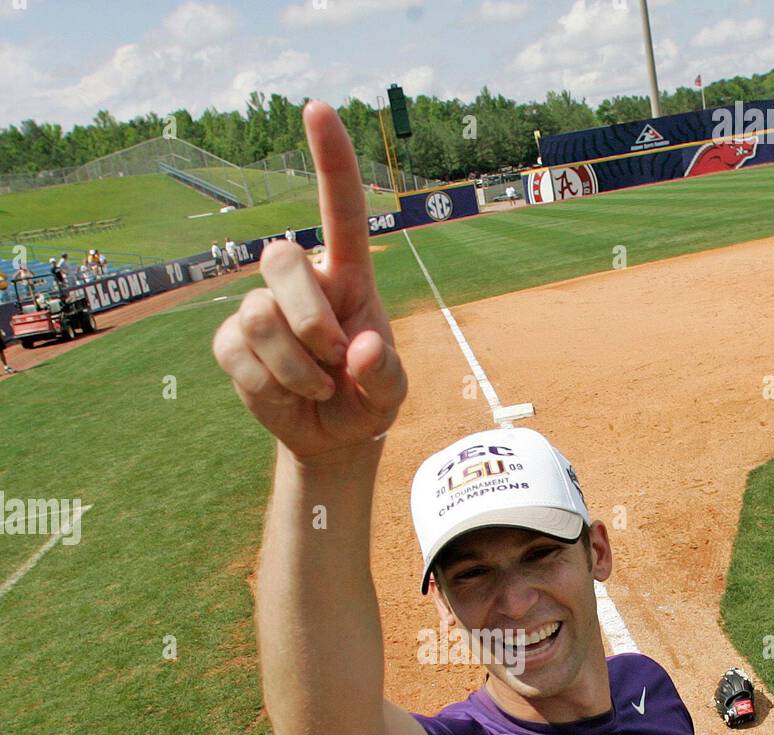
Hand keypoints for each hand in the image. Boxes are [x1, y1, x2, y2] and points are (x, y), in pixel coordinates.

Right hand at [212, 100, 406, 462]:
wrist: (331, 436)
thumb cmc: (365, 399)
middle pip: (281, 259)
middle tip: (334, 359)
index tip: (317, 109)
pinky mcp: (231, 342)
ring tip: (316, 387)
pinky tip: (287, 395)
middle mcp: (301, 282)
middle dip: (308, 320)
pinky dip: (270, 386)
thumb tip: (359, 349)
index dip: (330, 159)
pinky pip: (238, 353)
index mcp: (347, 276)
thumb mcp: (391, 392)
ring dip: (295, 368)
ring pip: (258, 315)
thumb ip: (384, 372)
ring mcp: (260, 309)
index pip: (340, 209)